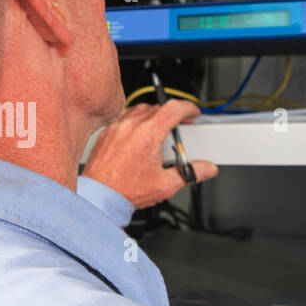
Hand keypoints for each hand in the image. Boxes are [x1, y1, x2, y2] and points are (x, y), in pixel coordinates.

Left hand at [84, 100, 217, 208]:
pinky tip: (139, 133)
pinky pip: (124, 117)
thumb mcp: (165, 185)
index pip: (174, 108)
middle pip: (158, 107)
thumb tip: (207, 169)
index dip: (188, 107)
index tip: (193, 112)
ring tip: (161, 130)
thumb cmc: (125, 191)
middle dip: (172, 114)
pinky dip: (135, 120)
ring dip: (153, 115)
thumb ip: (191, 173)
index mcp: (148, 134)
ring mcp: (116, 127)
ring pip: (140, 109)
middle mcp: (130, 126)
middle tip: (180, 126)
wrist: (99, 197)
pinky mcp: (106, 133)